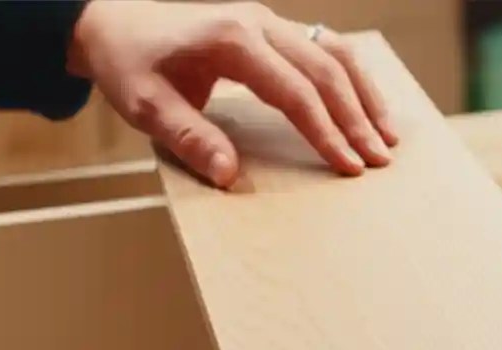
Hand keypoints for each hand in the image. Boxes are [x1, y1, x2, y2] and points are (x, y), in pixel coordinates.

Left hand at [66, 0, 398, 186]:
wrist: (113, 24)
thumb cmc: (129, 64)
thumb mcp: (146, 106)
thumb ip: (189, 138)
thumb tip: (229, 175)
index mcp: (231, 39)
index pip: (294, 89)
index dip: (325, 130)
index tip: (347, 165)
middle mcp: (258, 22)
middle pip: (326, 69)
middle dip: (356, 118)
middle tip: (379, 159)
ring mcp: (269, 22)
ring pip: (334, 52)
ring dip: (364, 94)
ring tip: (387, 135)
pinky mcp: (272, 29)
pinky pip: (324, 48)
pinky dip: (351, 78)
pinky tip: (367, 107)